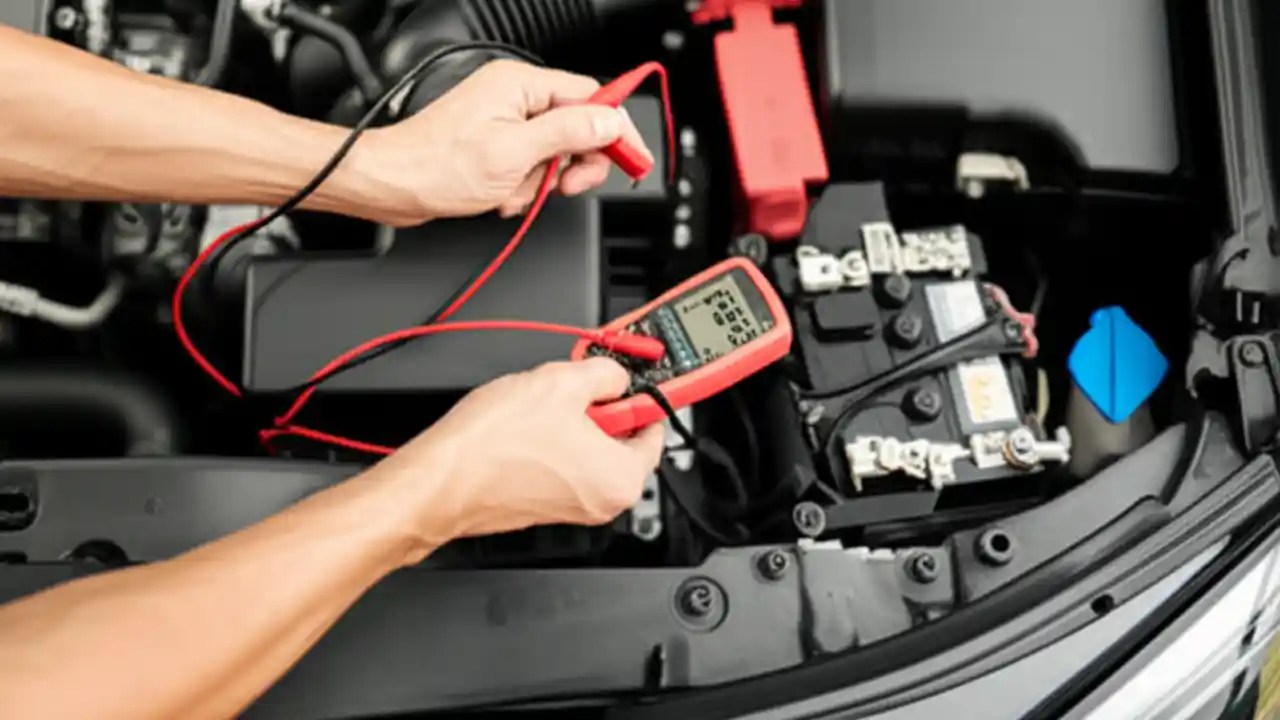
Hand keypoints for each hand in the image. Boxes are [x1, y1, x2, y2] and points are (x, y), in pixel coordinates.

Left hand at [361, 60, 651, 226]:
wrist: (393, 186)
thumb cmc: (436, 166)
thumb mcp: (514, 153)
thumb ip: (567, 134)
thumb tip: (608, 124)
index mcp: (520, 85)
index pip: (591, 98)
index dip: (615, 130)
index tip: (632, 157)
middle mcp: (514, 97)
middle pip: (577, 128)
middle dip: (572, 163)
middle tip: (564, 185)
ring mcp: (505, 121)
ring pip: (554, 154)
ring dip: (540, 182)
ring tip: (513, 190)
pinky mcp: (497, 144)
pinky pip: (531, 167)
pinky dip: (522, 187)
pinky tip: (501, 194)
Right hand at [372, 358, 665, 551]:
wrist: (441, 480)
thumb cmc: (494, 446)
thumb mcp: (562, 381)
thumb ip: (604, 372)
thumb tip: (615, 374)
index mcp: (622, 478)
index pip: (654, 426)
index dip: (639, 393)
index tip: (631, 377)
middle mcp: (603, 501)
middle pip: (619, 438)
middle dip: (598, 408)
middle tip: (569, 390)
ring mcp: (571, 507)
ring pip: (586, 448)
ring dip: (569, 422)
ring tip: (537, 410)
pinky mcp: (542, 504)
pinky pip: (561, 463)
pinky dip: (549, 441)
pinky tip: (522, 427)